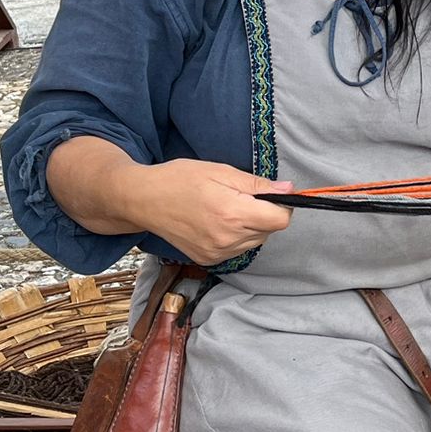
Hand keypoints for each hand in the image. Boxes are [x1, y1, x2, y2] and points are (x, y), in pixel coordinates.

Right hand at [141, 160, 295, 265]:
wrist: (143, 200)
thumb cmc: (179, 180)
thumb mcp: (220, 171)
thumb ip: (257, 184)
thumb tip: (288, 190)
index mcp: (233, 214)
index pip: (280, 220)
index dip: (282, 206)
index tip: (271, 195)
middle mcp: (227, 239)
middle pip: (269, 231)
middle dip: (263, 214)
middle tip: (240, 197)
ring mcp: (216, 253)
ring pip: (254, 242)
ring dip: (250, 226)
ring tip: (225, 208)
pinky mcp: (207, 260)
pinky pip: (236, 250)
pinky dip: (234, 237)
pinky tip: (215, 222)